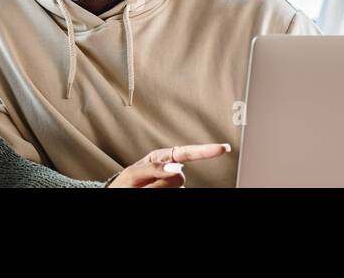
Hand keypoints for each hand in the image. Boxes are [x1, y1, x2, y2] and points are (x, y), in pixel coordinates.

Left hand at [107, 143, 231, 187]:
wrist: (120, 196)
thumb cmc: (123, 185)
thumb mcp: (133, 174)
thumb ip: (153, 169)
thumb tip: (177, 167)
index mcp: (162, 158)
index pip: (187, 152)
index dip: (206, 151)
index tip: (223, 148)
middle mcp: (170, 170)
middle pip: (180, 178)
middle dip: (164, 185)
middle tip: (146, 186)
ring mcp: (171, 184)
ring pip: (177, 190)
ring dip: (160, 192)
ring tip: (144, 190)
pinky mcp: (173, 193)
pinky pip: (177, 195)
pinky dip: (163, 194)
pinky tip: (152, 191)